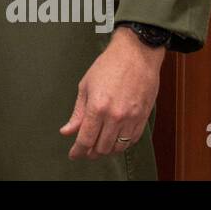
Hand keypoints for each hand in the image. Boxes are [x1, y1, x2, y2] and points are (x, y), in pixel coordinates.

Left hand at [59, 26, 163, 159]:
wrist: (136, 54)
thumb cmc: (109, 65)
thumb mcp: (85, 86)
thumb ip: (77, 113)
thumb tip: (67, 131)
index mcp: (97, 107)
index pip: (85, 139)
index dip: (78, 151)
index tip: (74, 154)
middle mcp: (115, 116)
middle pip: (101, 147)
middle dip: (91, 152)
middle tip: (85, 150)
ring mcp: (131, 118)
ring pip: (117, 147)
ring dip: (106, 150)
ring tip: (99, 145)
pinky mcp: (143, 118)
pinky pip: (132, 140)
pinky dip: (122, 144)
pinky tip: (115, 140)